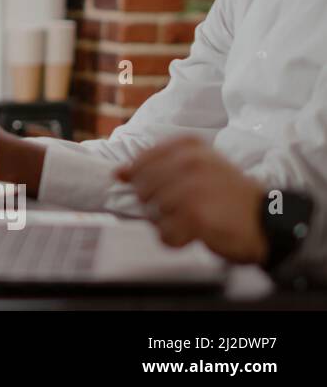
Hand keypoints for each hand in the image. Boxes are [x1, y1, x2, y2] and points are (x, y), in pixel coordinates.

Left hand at [115, 136, 268, 264]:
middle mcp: (188, 163)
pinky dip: (176, 239)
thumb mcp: (198, 167)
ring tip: (193, 219)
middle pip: (142, 189)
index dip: (142, 181)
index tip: (165, 190)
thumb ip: (157, 166)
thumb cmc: (229, 195)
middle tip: (185, 208)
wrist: (269, 220)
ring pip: (151, 212)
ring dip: (168, 223)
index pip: (140, 162)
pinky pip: (164, 233)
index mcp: (187, 147)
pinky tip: (194, 233)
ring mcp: (190, 189)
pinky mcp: (194, 216)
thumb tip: (118, 173)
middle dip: (157, 205)